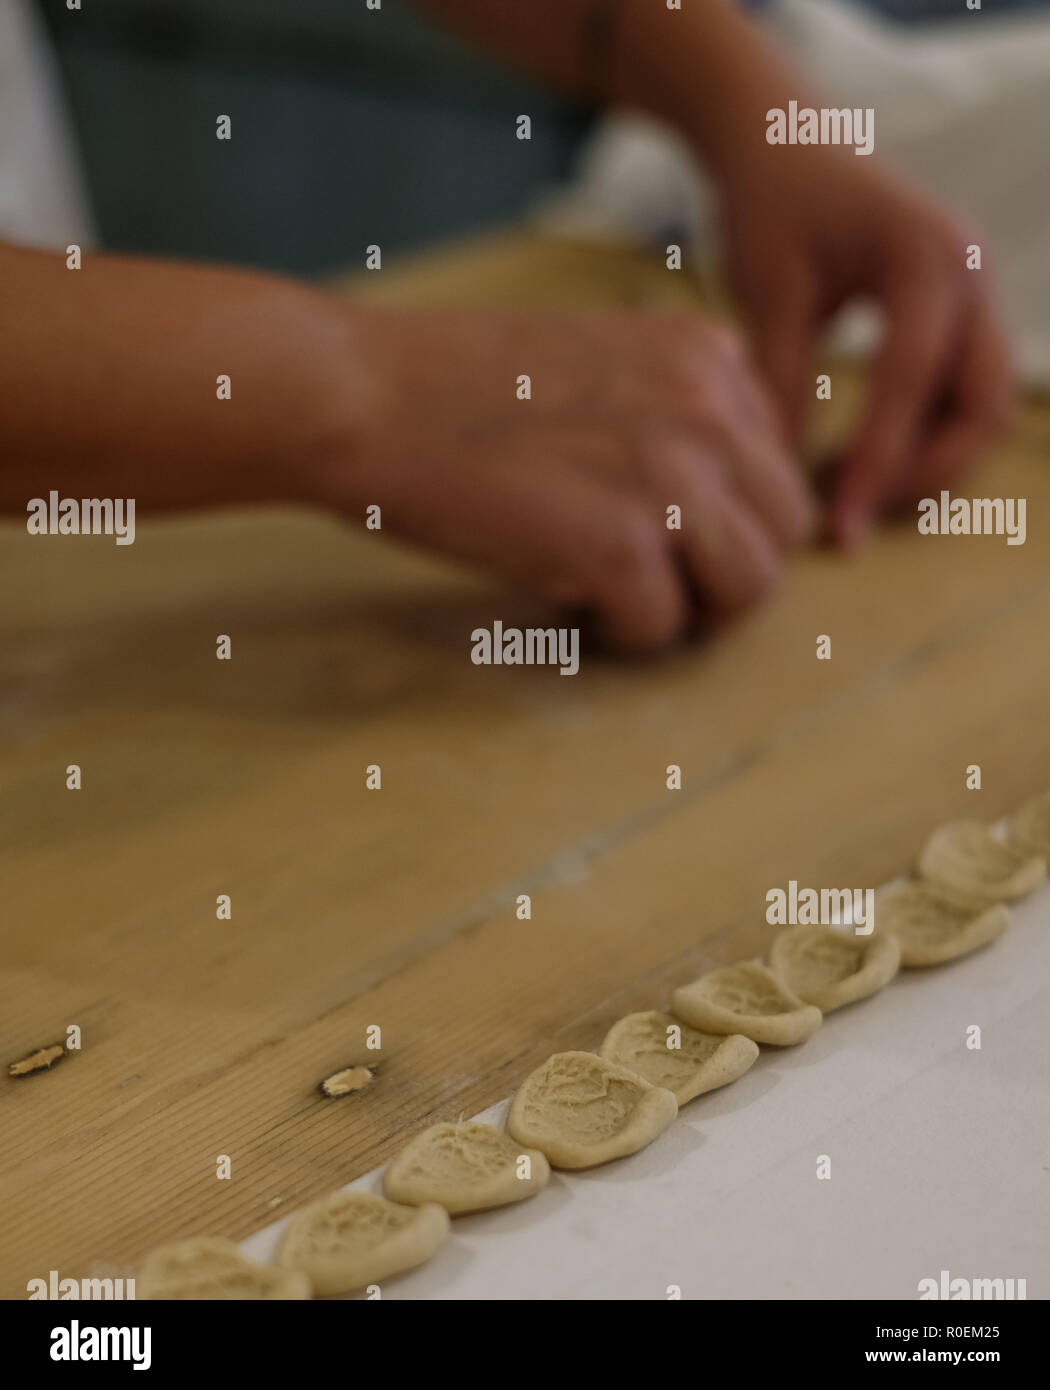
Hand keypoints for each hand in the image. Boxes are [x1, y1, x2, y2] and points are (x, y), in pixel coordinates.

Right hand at [319, 307, 815, 650]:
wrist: (360, 395)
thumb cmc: (456, 390)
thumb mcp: (602, 364)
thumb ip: (675, 414)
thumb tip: (717, 510)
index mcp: (707, 356)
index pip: (776, 467)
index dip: (725, 517)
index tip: (662, 532)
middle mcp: (708, 408)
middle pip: (782, 531)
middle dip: (725, 569)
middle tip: (651, 583)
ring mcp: (669, 476)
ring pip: (749, 588)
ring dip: (688, 610)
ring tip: (614, 598)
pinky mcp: (619, 544)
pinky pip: (663, 626)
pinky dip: (618, 633)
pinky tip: (564, 600)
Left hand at [719, 151, 1014, 544]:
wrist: (785, 145)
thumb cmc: (771, 205)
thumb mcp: (767, 288)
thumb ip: (779, 378)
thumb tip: (784, 478)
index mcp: (926, 254)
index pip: (914, 375)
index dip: (877, 454)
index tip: (837, 517)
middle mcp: (970, 277)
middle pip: (984, 404)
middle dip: (926, 473)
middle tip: (850, 517)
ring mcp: (973, 299)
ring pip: (983, 411)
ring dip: (929, 466)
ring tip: (847, 495)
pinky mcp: (957, 322)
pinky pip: (961, 400)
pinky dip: (922, 443)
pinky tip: (856, 465)